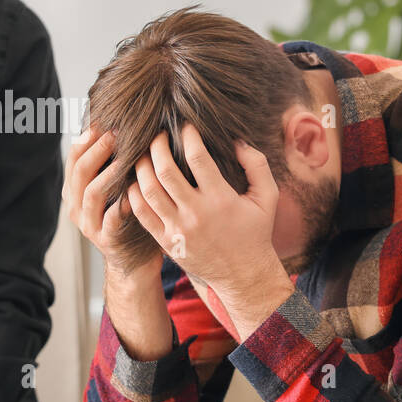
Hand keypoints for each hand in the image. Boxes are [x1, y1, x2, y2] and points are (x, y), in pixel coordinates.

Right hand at [64, 125, 161, 283]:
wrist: (134, 261)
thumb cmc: (128, 218)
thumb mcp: (115, 190)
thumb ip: (111, 165)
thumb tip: (118, 126)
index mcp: (75, 191)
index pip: (73, 158)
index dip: (87, 138)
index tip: (103, 121)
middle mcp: (77, 207)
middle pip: (80, 172)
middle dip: (97, 150)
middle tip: (115, 134)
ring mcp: (90, 225)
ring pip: (92, 194)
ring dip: (108, 173)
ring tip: (125, 158)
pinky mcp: (107, 240)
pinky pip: (111, 221)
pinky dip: (120, 206)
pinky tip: (133, 194)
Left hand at [125, 122, 288, 302]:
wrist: (244, 275)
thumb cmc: (256, 232)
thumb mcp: (268, 198)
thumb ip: (257, 165)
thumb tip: (237, 141)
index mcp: (221, 199)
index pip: (197, 157)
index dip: (188, 136)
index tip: (185, 126)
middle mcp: (197, 213)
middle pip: (165, 170)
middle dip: (157, 146)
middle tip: (158, 136)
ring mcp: (178, 229)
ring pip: (148, 190)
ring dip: (141, 167)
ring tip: (144, 155)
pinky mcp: (167, 242)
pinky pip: (140, 213)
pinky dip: (133, 193)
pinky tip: (136, 181)